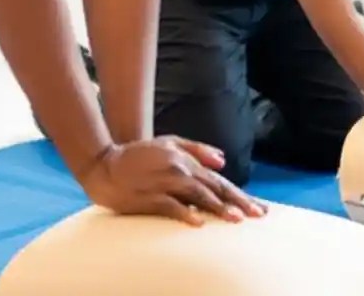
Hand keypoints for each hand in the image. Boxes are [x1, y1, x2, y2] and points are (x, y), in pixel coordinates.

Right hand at [80, 137, 267, 226]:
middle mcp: (179, 172)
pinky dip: (185, 213)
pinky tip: (199, 222)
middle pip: (214, 189)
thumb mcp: (170, 142)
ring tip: (235, 218)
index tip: (257, 207)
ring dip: (217, 208)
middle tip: (256, 214)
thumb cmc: (139, 154)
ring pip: (197, 197)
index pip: (218, 180)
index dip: (239, 194)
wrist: (105, 164)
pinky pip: (171, 207)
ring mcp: (164, 184)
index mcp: (186, 161)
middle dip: (237, 202)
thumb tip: (223, 160)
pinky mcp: (149, 197)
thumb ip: (198, 149)